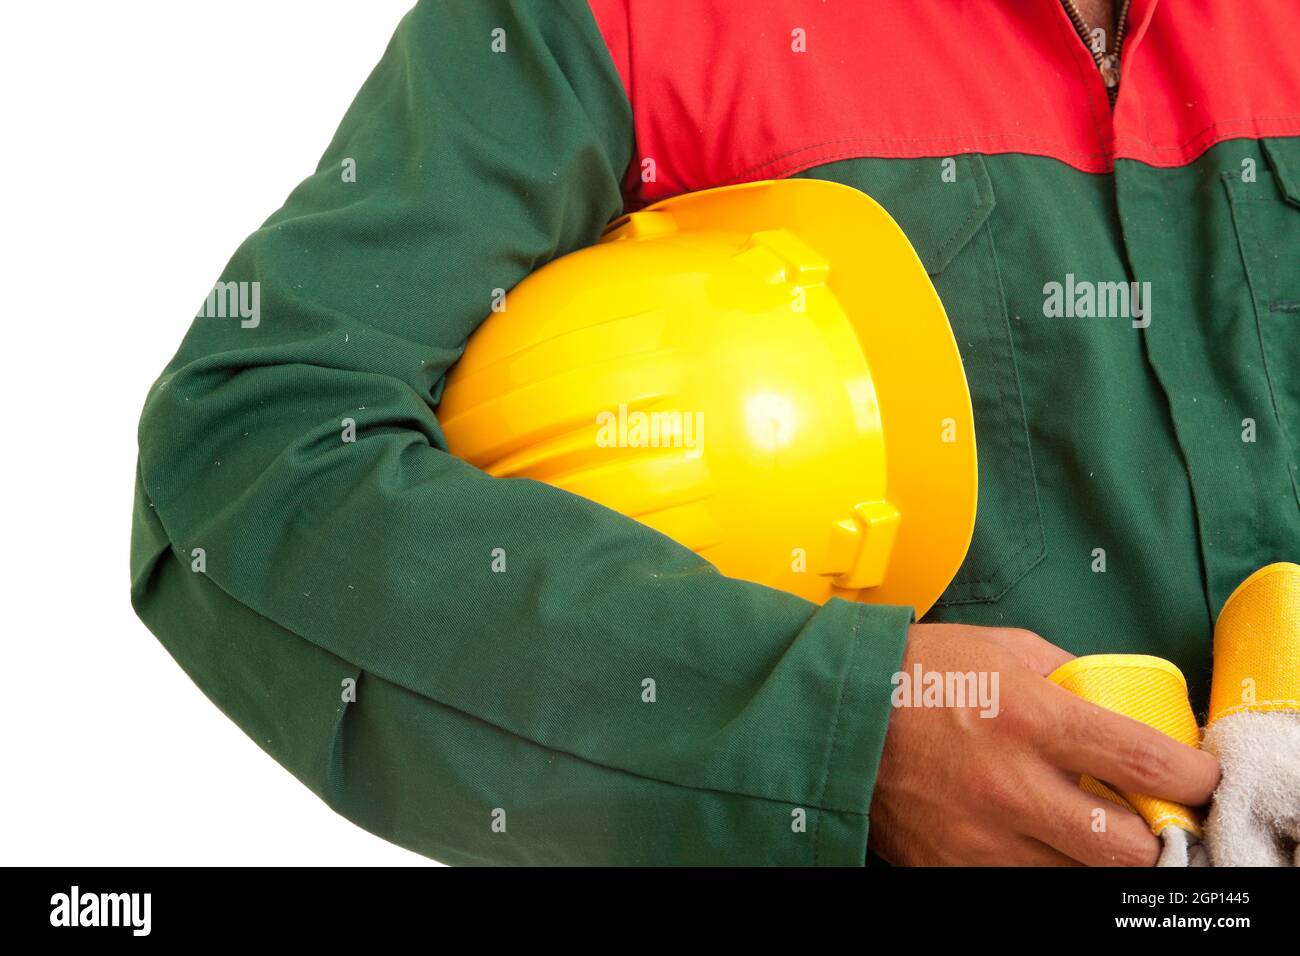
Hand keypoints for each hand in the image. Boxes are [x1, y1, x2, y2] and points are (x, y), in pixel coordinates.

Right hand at [868, 623, 1220, 865]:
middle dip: (1153, 836)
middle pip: (1127, 849)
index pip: (1143, 765)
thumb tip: (1113, 702)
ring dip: (1093, 857)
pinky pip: (1020, 884)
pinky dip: (1037, 866)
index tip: (1195, 779)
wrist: (829, 712)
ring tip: (1079, 826)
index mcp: (1030, 719)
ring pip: (1080, 880)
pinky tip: (1026, 836)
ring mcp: (979, 838)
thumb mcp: (999, 647)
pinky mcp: (949, 868)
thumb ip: (1065, 674)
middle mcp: (1011, 786)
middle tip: (1145, 816)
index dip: (1191, 779)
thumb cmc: (913, 670)